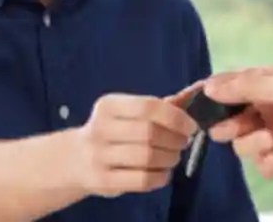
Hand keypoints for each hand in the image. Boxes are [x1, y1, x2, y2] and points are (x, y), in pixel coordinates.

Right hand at [71, 92, 199, 197]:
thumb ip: (161, 106)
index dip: (175, 117)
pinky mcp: (103, 181)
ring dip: (170, 158)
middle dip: (175, 139)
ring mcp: (99, 156)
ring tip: (174, 157)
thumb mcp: (129, 112)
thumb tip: (197, 91)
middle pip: (149, 133)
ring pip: (147, 157)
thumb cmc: (114, 131)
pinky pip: (142, 180)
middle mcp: (100, 128)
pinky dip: (160, 177)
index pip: (148, 107)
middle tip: (184, 143)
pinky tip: (163, 172)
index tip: (191, 126)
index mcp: (109, 106)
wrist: (75, 160)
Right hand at [204, 67, 272, 178]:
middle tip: (235, 130)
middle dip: (230, 127)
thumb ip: (246, 87)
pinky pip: (263, 165)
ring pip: (245, 145)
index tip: (185, 107)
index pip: (227, 88)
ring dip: (253, 146)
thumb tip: (209, 87)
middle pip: (231, 120)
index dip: (206, 97)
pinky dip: (265, 164)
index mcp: (266, 83)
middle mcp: (268, 107)